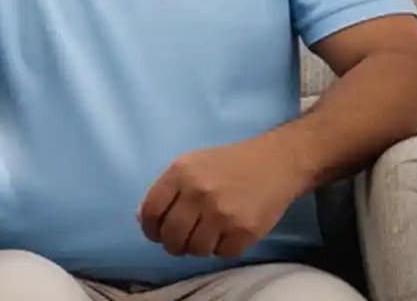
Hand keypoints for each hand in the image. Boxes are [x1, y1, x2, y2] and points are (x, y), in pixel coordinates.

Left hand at [137, 135, 307, 257]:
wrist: (275, 163)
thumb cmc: (228, 163)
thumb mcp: (191, 164)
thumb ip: (166, 189)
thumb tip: (142, 218)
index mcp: (181, 173)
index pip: (152, 211)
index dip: (149, 228)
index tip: (155, 234)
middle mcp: (199, 193)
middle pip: (172, 236)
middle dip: (171, 244)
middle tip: (178, 242)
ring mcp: (223, 213)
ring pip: (196, 249)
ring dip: (196, 248)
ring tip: (204, 236)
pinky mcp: (245, 230)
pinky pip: (222, 253)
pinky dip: (221, 248)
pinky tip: (225, 234)